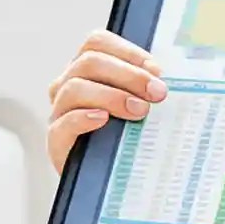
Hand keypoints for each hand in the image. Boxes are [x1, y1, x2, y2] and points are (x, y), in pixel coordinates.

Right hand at [46, 30, 224, 174]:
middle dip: (126, 54)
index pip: (133, 30)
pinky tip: (109, 125)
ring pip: (72, 74)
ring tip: (147, 107)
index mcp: (149, 80)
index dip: (147, 25)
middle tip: (164, 82)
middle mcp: (110, 95)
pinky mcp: (71, 160)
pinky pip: (60, 124)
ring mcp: (84, 124)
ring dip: (108, 82)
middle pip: (95, 42)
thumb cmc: (209, 191)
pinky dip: (79, 117)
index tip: (179, 39)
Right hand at [46, 30, 167, 173]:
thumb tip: (168, 78)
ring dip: (112, 96)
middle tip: (157, 93)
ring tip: (139, 110)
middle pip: (89, 62)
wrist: (109, 181)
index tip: (156, 69)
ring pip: (75, 88)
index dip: (127, 51)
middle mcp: (68, 85)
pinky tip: (104, 120)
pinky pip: (63, 124)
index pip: (97, 43)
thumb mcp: (137, 106)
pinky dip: (84, 118)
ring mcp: (59, 112)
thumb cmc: (126, 137)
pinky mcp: (56, 141)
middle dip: (128, 74)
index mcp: (86, 70)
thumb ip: (146, 88)